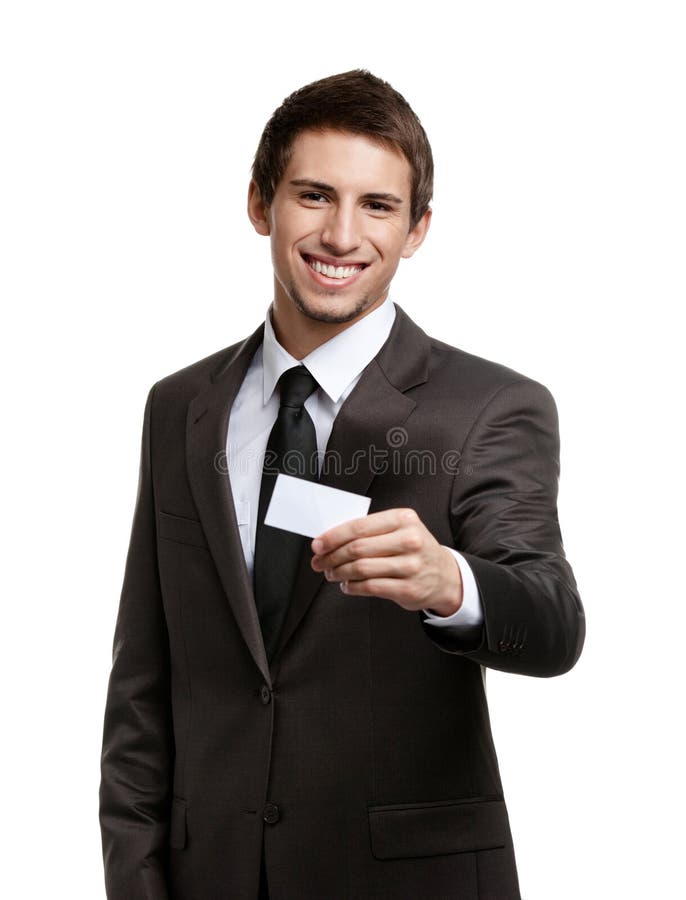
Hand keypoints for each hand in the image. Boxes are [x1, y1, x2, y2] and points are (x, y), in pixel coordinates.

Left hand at [310, 508, 462, 615]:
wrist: (444, 576)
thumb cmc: (415, 550)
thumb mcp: (401, 529)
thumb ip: (371, 530)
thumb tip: (331, 539)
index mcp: (404, 519)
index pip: (359, 526)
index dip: (333, 536)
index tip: (318, 544)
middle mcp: (409, 540)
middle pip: (357, 548)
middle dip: (332, 556)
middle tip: (319, 561)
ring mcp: (410, 566)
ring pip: (361, 568)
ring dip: (339, 572)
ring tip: (331, 573)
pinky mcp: (408, 588)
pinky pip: (370, 587)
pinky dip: (352, 587)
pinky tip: (347, 585)